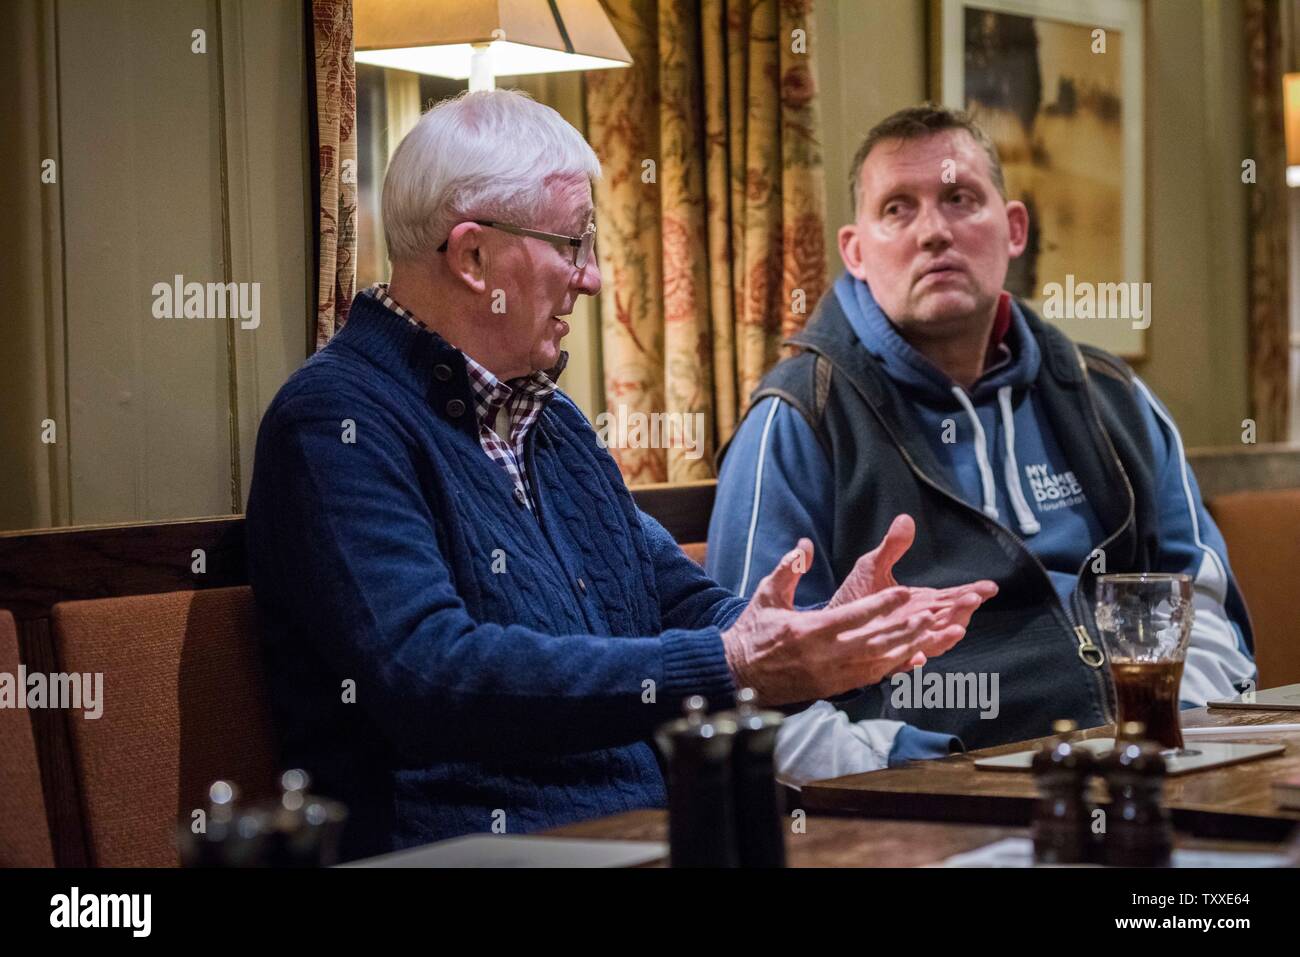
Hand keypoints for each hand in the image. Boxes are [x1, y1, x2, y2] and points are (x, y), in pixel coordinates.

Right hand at [721, 539, 980, 704]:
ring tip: (930, 633)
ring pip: (877, 662)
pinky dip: (894, 667)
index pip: (852, 617)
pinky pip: (871, 677)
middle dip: (904, 628)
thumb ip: (788, 570)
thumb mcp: (765, 596)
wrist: (739, 675)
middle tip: (931, 614)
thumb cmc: (753, 632)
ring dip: (906, 647)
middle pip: (873, 642)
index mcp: (807, 631)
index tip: (905, 593)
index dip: (881, 606)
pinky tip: (913, 656)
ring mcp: (831, 675)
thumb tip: (805, 546)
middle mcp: (823, 656)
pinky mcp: (834, 687)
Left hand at [828, 514, 997, 667]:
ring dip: (945, 637)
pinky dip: (911, 660)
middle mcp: (918, 622)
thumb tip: (905, 519)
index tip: (989, 587)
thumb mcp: (872, 566)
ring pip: (932, 642)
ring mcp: (904, 640)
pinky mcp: (885, 656)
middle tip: (972, 601)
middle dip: (962, 611)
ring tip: (955, 629)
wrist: (832, 622)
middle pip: (949, 619)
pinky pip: (901, 662)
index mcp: (921, 602)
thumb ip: (891, 547)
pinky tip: (917, 657)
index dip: (972, 592)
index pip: (953, 597)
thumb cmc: (856, 595)